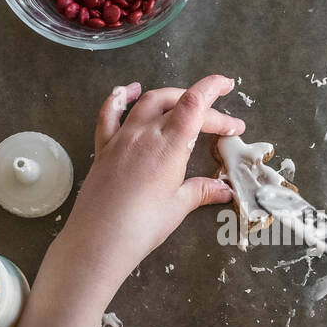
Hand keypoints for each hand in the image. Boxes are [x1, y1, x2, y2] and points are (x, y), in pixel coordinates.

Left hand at [57, 74, 244, 290]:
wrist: (98, 240)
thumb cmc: (142, 226)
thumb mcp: (178, 207)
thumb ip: (201, 191)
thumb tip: (223, 190)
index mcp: (169, 146)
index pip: (195, 104)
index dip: (213, 89)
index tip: (227, 85)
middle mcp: (145, 134)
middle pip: (176, 102)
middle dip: (202, 105)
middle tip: (220, 122)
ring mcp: (121, 138)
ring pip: (147, 102)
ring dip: (169, 96)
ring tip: (185, 99)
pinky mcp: (104, 149)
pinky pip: (110, 115)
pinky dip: (120, 98)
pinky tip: (129, 91)